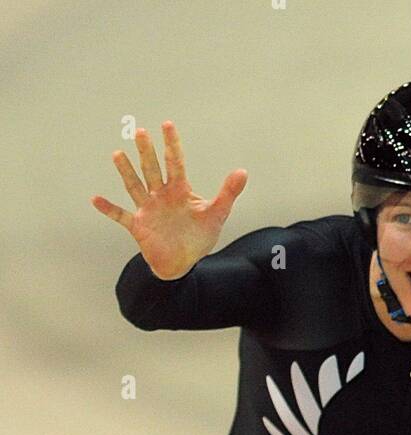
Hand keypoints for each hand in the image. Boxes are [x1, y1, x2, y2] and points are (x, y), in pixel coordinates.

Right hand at [91, 120, 246, 279]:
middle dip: (147, 153)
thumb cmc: (199, 237)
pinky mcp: (138, 226)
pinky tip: (95, 199)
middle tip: (141, 132)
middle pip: (152, 169)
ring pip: (135, 186)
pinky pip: (120, 216)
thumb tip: (243, 171)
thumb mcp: (217, 214)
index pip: (175, 162)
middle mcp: (160, 195)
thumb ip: (228, 193)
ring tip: (118, 154)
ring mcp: (147, 209)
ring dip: (126, 172)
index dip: (171, 144)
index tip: (167, 124)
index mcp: (179, 190)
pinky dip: (108, 209)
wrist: (183, 263)